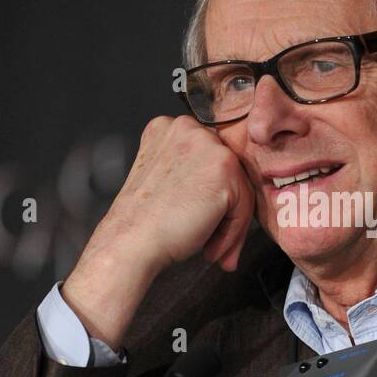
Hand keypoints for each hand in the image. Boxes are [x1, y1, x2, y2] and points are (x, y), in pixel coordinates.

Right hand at [60, 115, 254, 347]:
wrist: (131, 243)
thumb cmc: (143, 222)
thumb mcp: (164, 179)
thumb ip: (190, 171)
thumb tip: (223, 188)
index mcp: (167, 128)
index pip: (208, 159)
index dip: (210, 196)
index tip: (206, 222)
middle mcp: (187, 128)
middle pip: (227, 171)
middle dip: (224, 210)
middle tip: (212, 241)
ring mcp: (207, 144)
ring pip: (240, 189)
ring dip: (229, 225)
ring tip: (211, 248)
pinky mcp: (224, 166)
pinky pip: (245, 205)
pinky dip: (233, 233)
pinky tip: (210, 247)